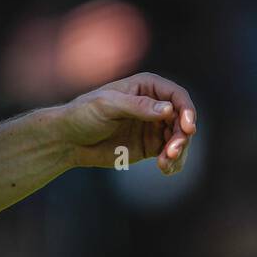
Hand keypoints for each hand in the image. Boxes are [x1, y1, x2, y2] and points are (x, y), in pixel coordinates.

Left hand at [56, 72, 196, 174]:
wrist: (68, 140)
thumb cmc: (84, 114)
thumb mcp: (108, 106)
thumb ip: (138, 106)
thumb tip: (169, 109)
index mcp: (147, 87)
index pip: (177, 96)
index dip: (187, 110)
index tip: (188, 128)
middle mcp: (155, 105)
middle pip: (182, 119)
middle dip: (182, 137)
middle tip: (172, 153)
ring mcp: (154, 126)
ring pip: (179, 138)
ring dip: (179, 152)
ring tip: (166, 164)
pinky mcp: (150, 146)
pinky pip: (170, 154)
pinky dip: (173, 162)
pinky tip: (166, 169)